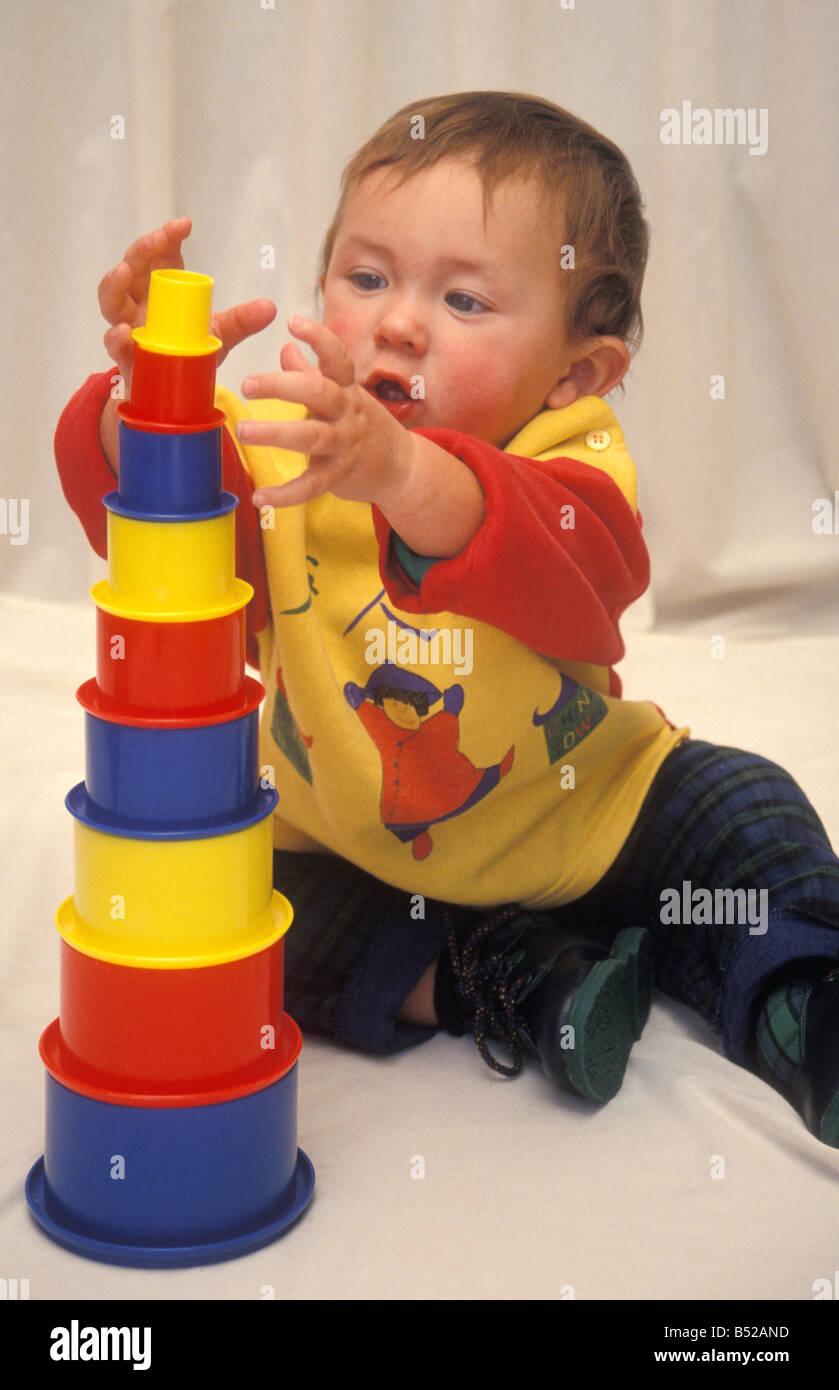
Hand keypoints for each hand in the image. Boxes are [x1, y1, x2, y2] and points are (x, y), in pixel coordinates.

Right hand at [98, 218, 276, 389]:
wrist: (175, 393)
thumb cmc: (189, 353)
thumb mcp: (219, 335)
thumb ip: (241, 322)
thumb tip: (270, 308)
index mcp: (163, 289)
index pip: (162, 255)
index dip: (168, 238)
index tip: (184, 225)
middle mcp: (140, 303)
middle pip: (133, 268)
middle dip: (142, 251)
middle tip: (158, 240)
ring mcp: (128, 327)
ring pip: (111, 300)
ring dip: (113, 284)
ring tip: (123, 271)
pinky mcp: (124, 356)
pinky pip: (113, 343)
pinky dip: (115, 336)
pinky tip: (124, 331)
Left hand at [240, 317, 413, 510]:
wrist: (400, 466)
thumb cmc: (362, 424)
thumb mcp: (342, 394)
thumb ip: (311, 372)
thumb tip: (286, 347)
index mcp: (346, 388)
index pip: (337, 357)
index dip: (318, 338)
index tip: (293, 322)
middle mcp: (347, 413)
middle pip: (317, 393)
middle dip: (281, 386)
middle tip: (247, 384)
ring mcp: (344, 445)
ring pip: (311, 437)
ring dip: (276, 434)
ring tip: (244, 431)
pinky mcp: (339, 476)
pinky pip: (310, 487)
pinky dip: (284, 494)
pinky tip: (259, 496)